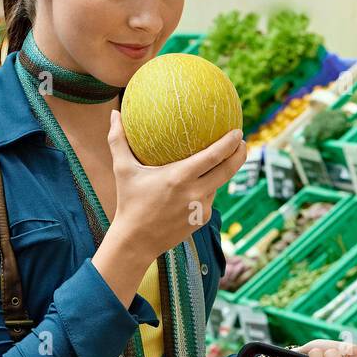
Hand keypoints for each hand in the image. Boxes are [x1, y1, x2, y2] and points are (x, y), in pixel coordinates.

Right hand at [107, 111, 247, 260]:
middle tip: (243, 141)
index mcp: (180, 178)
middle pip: (227, 171)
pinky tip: (201, 183)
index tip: (238, 131)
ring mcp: (201, 209)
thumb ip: (118, 140)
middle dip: (240, 154)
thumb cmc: (128, 203)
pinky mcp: (201, 221)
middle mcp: (195, 194)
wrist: (136, 242)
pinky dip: (206, 190)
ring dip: (220, 173)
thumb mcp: (122, 170)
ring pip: (217, 185)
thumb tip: (113, 113)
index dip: (230, 143)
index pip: (214, 157)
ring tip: (222, 159)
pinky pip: (209, 200)